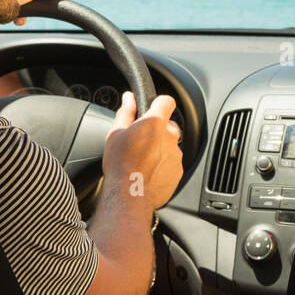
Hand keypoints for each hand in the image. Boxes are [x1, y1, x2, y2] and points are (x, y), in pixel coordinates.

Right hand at [102, 91, 182, 212]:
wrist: (130, 196)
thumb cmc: (120, 165)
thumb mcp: (116, 134)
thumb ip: (126, 112)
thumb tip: (129, 98)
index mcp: (154, 123)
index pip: (166, 101)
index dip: (159, 104)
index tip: (152, 109)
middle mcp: (170, 137)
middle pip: (168, 125)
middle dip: (157, 130)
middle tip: (141, 141)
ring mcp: (176, 154)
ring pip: (170, 145)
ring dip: (160, 148)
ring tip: (142, 160)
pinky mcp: (178, 171)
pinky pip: (172, 161)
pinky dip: (163, 164)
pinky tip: (148, 171)